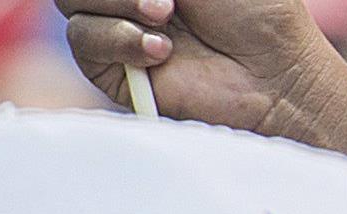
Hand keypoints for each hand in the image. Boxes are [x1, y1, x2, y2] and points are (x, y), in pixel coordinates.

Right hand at [58, 0, 334, 134]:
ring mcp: (118, 30)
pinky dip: (119, 39)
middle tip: (167, 1)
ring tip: (165, 17)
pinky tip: (161, 51)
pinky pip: (84, 41)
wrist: (275, 73)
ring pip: (72, 3)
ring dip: (118, 3)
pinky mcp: (116, 71)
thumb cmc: (255, 11)